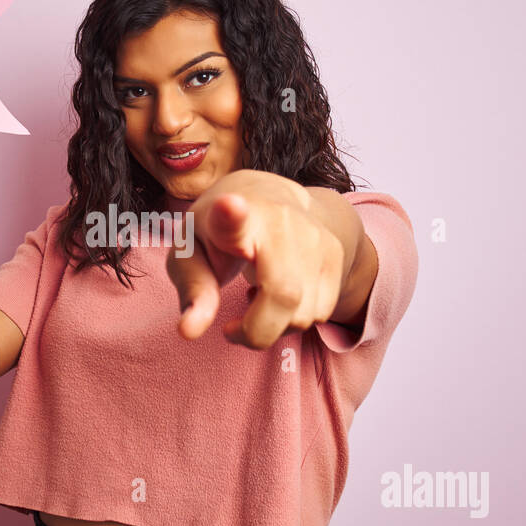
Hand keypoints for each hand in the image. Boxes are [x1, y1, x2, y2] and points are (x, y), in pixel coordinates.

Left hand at [166, 177, 347, 349]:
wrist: (266, 194)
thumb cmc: (217, 232)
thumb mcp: (190, 255)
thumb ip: (193, 291)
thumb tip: (189, 331)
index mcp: (228, 216)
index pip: (232, 216)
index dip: (230, 215)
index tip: (229, 206)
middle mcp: (279, 220)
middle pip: (282, 295)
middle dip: (256, 331)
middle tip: (232, 330)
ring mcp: (314, 235)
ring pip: (304, 314)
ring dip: (276, 328)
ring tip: (256, 304)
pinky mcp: (336, 253)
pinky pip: (320, 313)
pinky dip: (296, 320)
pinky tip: (279, 296)